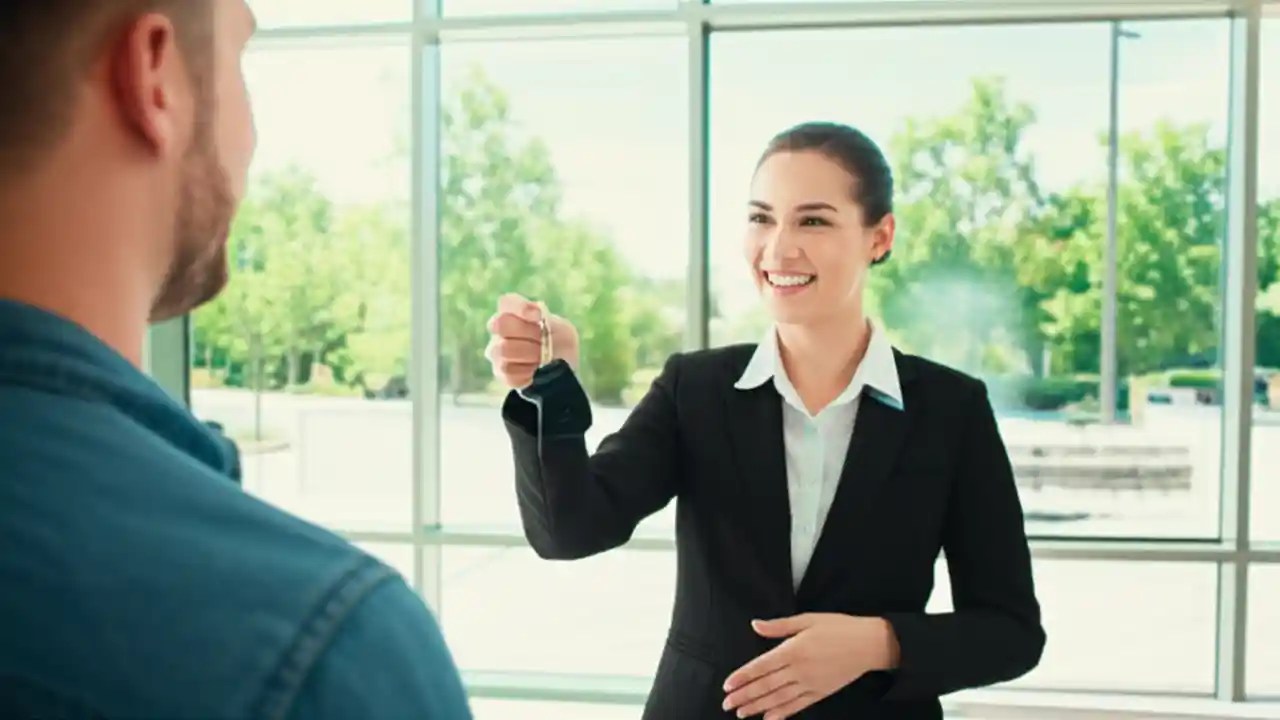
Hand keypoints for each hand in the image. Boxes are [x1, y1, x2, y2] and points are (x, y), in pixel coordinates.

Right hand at [485, 293, 579, 389]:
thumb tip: (534, 317)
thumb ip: (548, 320)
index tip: (538, 317)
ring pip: (503, 349)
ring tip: (541, 359)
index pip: (507, 302)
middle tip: (543, 341)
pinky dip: (526, 372)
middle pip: (501, 324)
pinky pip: (507, 371)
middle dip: (528, 334)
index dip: (521, 308)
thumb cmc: (559, 344)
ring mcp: (496, 349)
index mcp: (515, 311)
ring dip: (529, 355)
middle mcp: (500, 328)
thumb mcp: (562, 329)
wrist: (561, 371)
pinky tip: (534, 370)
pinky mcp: (499, 371)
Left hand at [721, 614, 899, 718]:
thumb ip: (779, 626)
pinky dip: (782, 714)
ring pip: (779, 699)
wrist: (869, 644)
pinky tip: (769, 719)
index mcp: (794, 650)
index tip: (727, 685)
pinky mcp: (820, 693)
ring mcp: (810, 684)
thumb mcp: (808, 619)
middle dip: (744, 696)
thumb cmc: (839, 628)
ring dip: (758, 707)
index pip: (761, 666)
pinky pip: (797, 706)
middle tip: (727, 704)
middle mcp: (800, 670)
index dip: (743, 676)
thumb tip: (755, 625)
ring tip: (741, 713)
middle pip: (766, 685)